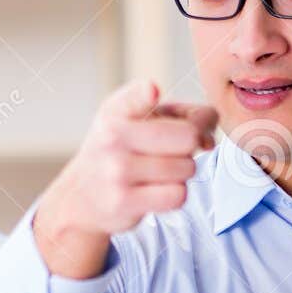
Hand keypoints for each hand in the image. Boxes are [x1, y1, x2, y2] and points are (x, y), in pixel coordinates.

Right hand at [34, 79, 216, 277]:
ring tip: (157, 173)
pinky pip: (178, 195)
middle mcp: (113, 137)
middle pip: (188, 137)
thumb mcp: (140, 120)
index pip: (136, 96)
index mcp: (117, 111)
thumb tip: (209, 140)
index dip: (147, 93)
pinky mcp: (124, 201)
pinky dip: (175, 195)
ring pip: (186, 168)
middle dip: (189, 147)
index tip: (152, 91)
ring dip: (181, 173)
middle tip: (170, 152)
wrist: (82, 195)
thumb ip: (184, 114)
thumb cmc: (122, 151)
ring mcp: (117, 170)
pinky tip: (155, 191)